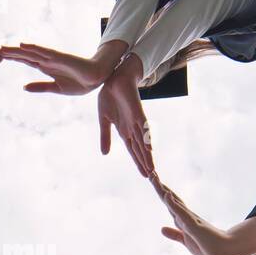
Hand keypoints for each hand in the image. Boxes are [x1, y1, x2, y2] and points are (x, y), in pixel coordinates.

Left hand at [0, 42, 119, 95]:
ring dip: (15, 49)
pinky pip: (44, 51)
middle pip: (22, 54)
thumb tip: (23, 87)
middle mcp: (46, 60)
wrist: (97, 78)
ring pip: (30, 52)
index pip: (23, 61)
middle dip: (7, 52)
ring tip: (1, 46)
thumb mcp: (56, 88)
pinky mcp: (60, 57)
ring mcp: (52, 58)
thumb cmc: (79, 83)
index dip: (10, 58)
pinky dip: (34, 47)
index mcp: (44, 67)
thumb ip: (40, 87)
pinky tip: (22, 44)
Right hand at [98, 55, 154, 175]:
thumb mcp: (103, 119)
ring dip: (147, 155)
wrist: (113, 78)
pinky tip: (149, 147)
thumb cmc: (110, 97)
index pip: (133, 150)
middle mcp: (132, 128)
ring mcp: (136, 120)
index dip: (138, 162)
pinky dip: (146, 137)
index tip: (144, 175)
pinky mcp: (137, 111)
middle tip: (152, 177)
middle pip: (140, 149)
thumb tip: (105, 154)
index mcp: (124, 131)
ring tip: (152, 168)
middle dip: (145, 163)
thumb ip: (105, 136)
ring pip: (143, 141)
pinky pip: (143, 126)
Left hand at [149, 174, 230, 254]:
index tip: (152, 180)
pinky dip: (173, 204)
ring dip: (163, 190)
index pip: (169, 203)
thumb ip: (175, 234)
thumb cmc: (207, 246)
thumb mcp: (186, 241)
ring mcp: (190, 219)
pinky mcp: (194, 225)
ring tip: (154, 177)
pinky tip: (167, 195)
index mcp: (183, 219)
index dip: (161, 192)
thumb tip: (162, 229)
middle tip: (151, 172)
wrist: (225, 250)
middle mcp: (186, 215)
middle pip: (170, 198)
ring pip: (174, 202)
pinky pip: (181, 213)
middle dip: (159, 186)